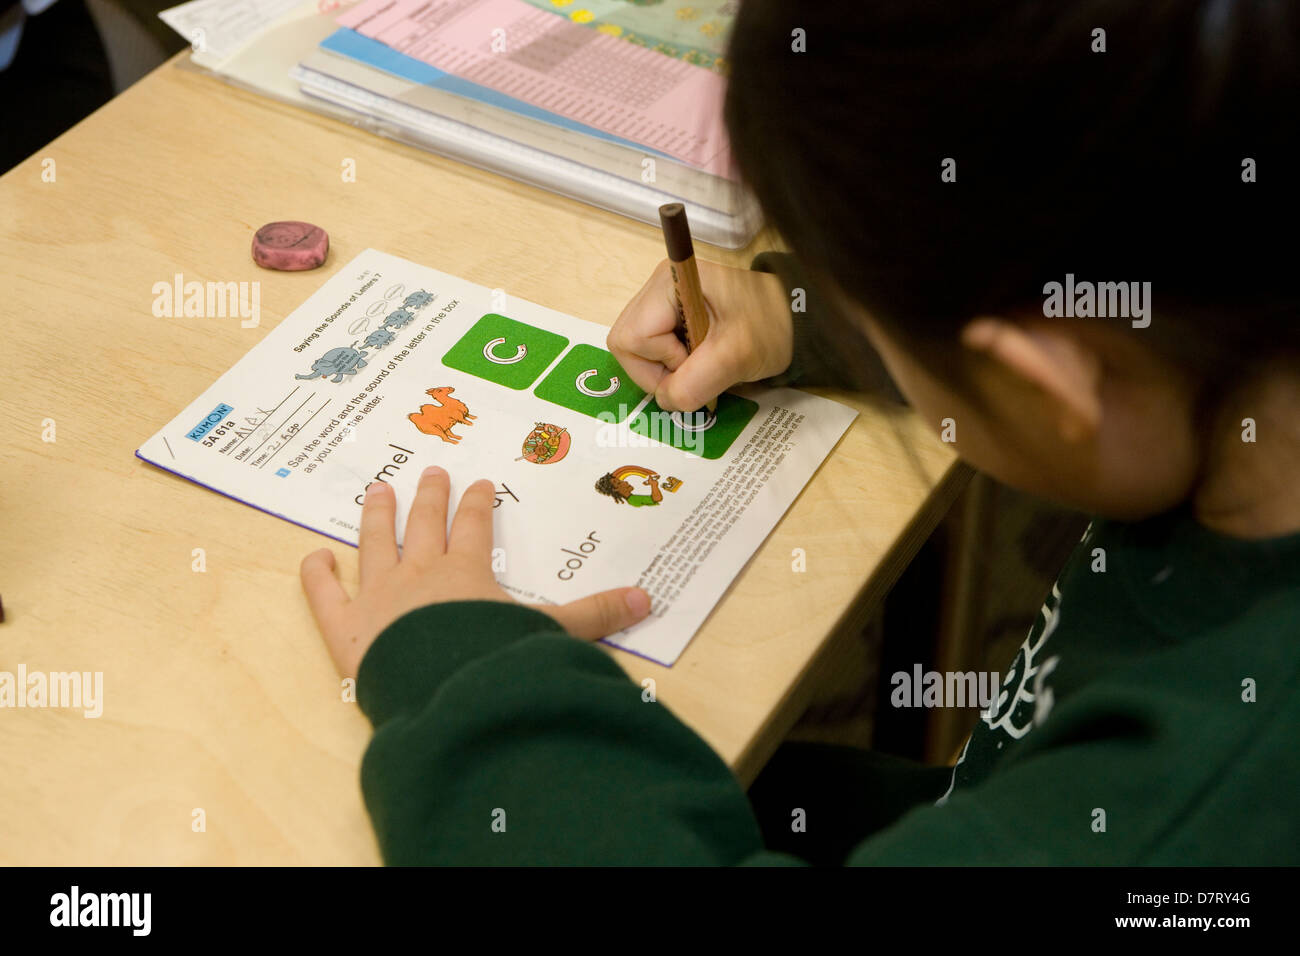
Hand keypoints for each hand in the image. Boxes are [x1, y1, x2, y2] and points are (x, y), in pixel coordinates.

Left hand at [300, 467, 651, 676]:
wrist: (444, 694)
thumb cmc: (497, 658)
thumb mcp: (554, 634)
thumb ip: (595, 616)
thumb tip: (648, 598)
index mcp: (466, 570)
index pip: (471, 526)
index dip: (474, 504)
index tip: (476, 484)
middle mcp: (420, 573)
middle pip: (423, 525)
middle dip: (428, 498)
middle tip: (428, 471)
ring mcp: (378, 597)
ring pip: (374, 545)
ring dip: (375, 517)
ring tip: (376, 491)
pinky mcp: (346, 630)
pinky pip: (324, 598)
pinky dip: (316, 578)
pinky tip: (312, 558)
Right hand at [608, 258, 792, 411]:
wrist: (795, 318)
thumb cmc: (771, 325)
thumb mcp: (736, 356)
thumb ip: (695, 383)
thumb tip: (666, 401)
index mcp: (670, 283)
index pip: (632, 338)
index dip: (661, 362)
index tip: (699, 361)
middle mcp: (658, 286)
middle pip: (627, 343)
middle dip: (656, 369)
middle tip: (696, 369)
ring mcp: (662, 301)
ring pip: (637, 349)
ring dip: (666, 368)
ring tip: (702, 362)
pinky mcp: (670, 315)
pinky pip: (652, 349)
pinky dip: (673, 363)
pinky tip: (700, 358)